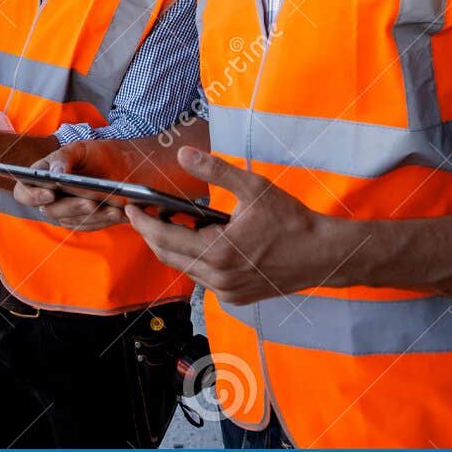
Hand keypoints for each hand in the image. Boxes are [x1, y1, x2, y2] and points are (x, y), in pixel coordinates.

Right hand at [12, 141, 132, 231]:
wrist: (121, 164)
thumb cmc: (95, 154)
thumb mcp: (80, 148)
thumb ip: (64, 157)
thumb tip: (55, 171)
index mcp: (41, 177)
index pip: (23, 192)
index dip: (33, 196)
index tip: (50, 193)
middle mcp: (50, 198)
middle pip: (51, 211)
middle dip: (71, 206)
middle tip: (89, 202)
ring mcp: (67, 212)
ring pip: (72, 221)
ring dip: (92, 215)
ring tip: (111, 207)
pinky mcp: (84, 221)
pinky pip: (90, 226)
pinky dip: (104, 220)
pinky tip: (118, 212)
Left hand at [125, 147, 368, 304]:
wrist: (322, 255)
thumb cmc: (291, 221)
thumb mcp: (253, 188)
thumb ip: (215, 171)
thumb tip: (184, 153)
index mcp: (218, 251)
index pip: (165, 238)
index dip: (142, 223)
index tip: (129, 209)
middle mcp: (218, 278)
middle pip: (168, 256)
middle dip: (152, 234)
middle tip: (145, 213)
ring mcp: (226, 292)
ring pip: (185, 269)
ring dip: (175, 246)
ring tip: (176, 221)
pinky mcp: (235, 297)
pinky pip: (203, 278)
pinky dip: (195, 259)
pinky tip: (202, 240)